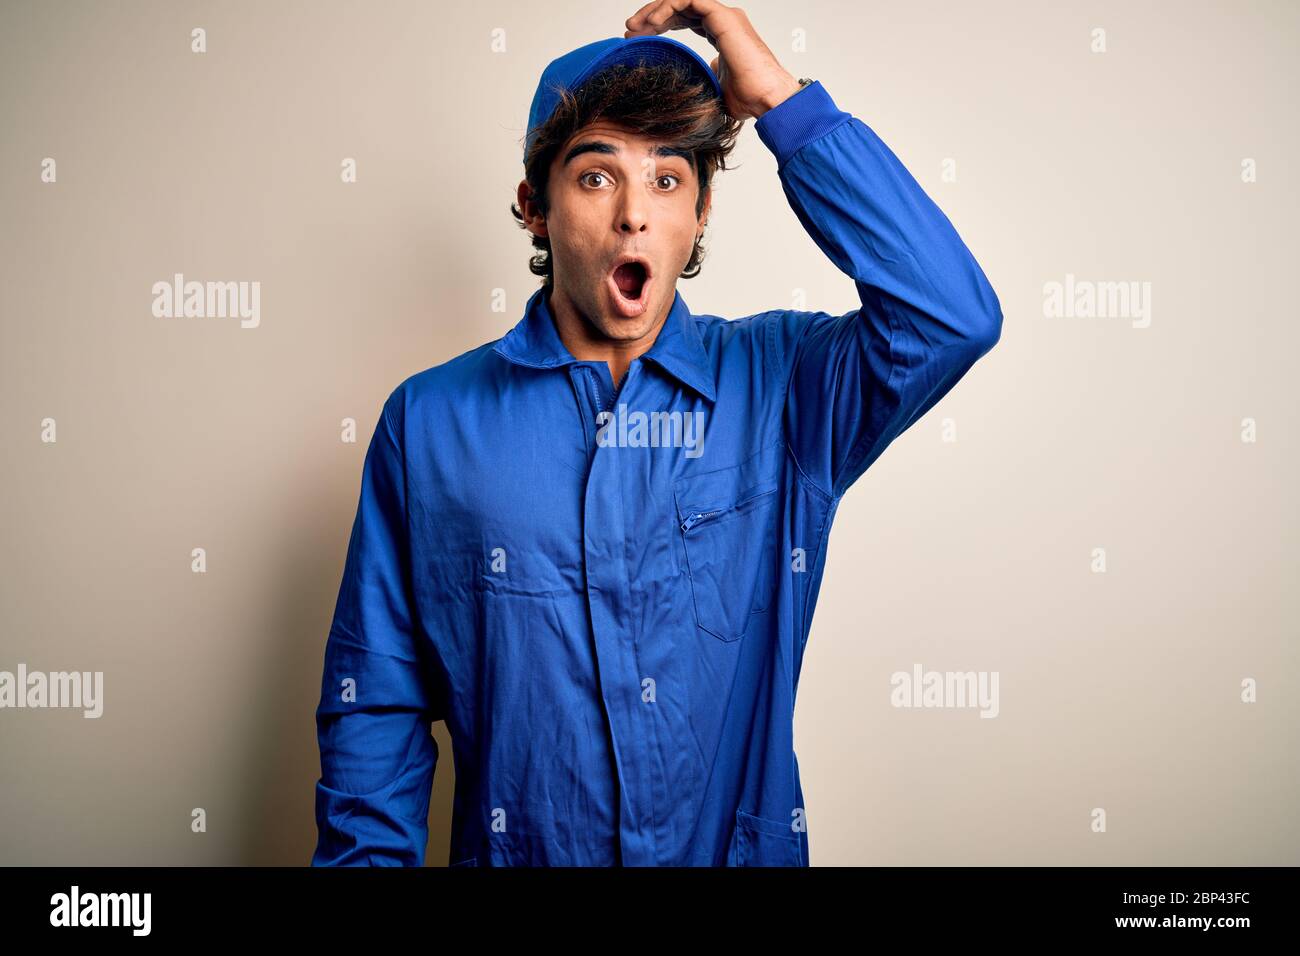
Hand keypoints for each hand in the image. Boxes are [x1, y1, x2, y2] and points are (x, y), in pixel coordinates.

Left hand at [624, 0, 802, 120]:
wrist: (766, 98)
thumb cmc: (748, 98)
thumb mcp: (714, 86)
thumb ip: (703, 76)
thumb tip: (691, 78)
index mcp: (722, 32)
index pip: (686, 18)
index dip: (661, 25)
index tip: (639, 38)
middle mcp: (723, 19)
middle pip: (680, 6)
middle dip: (652, 16)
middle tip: (630, 30)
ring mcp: (723, 16)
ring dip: (654, 10)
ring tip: (634, 27)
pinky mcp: (722, 16)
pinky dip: (666, 8)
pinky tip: (652, 24)